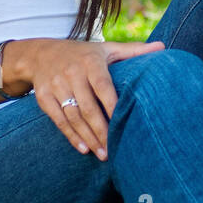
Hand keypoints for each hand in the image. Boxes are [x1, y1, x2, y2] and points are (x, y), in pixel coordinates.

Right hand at [24, 38, 165, 158]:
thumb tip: (162, 48)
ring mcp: (56, 86)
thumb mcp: (106, 49)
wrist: (39, 54)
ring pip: (73, 117)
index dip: (113, 106)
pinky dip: (71, 136)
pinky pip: (58, 120)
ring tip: (103, 154)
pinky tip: (84, 149)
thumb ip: (133, 50)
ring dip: (88, 137)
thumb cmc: (82, 54)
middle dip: (102, 131)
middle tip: (115, 150)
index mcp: (90, 62)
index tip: (124, 124)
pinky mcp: (43, 97)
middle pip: (88, 107)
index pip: (103, 86)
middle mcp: (71, 73)